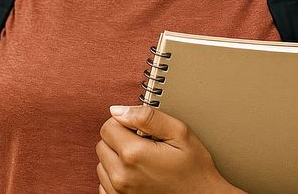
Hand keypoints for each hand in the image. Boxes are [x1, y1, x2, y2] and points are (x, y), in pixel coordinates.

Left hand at [95, 105, 243, 193]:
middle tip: (145, 145)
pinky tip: (137, 176)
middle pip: (103, 144)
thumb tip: (118, 110)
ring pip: (102, 164)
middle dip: (119, 140)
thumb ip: (147, 117)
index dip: (125, 123)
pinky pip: (105, 183)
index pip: (108, 126)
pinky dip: (116, 177)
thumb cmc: (195, 169)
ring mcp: (119, 192)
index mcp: (133, 154)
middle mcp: (121, 176)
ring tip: (143, 162)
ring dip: (117, 159)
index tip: (142, 131)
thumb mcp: (179, 133)